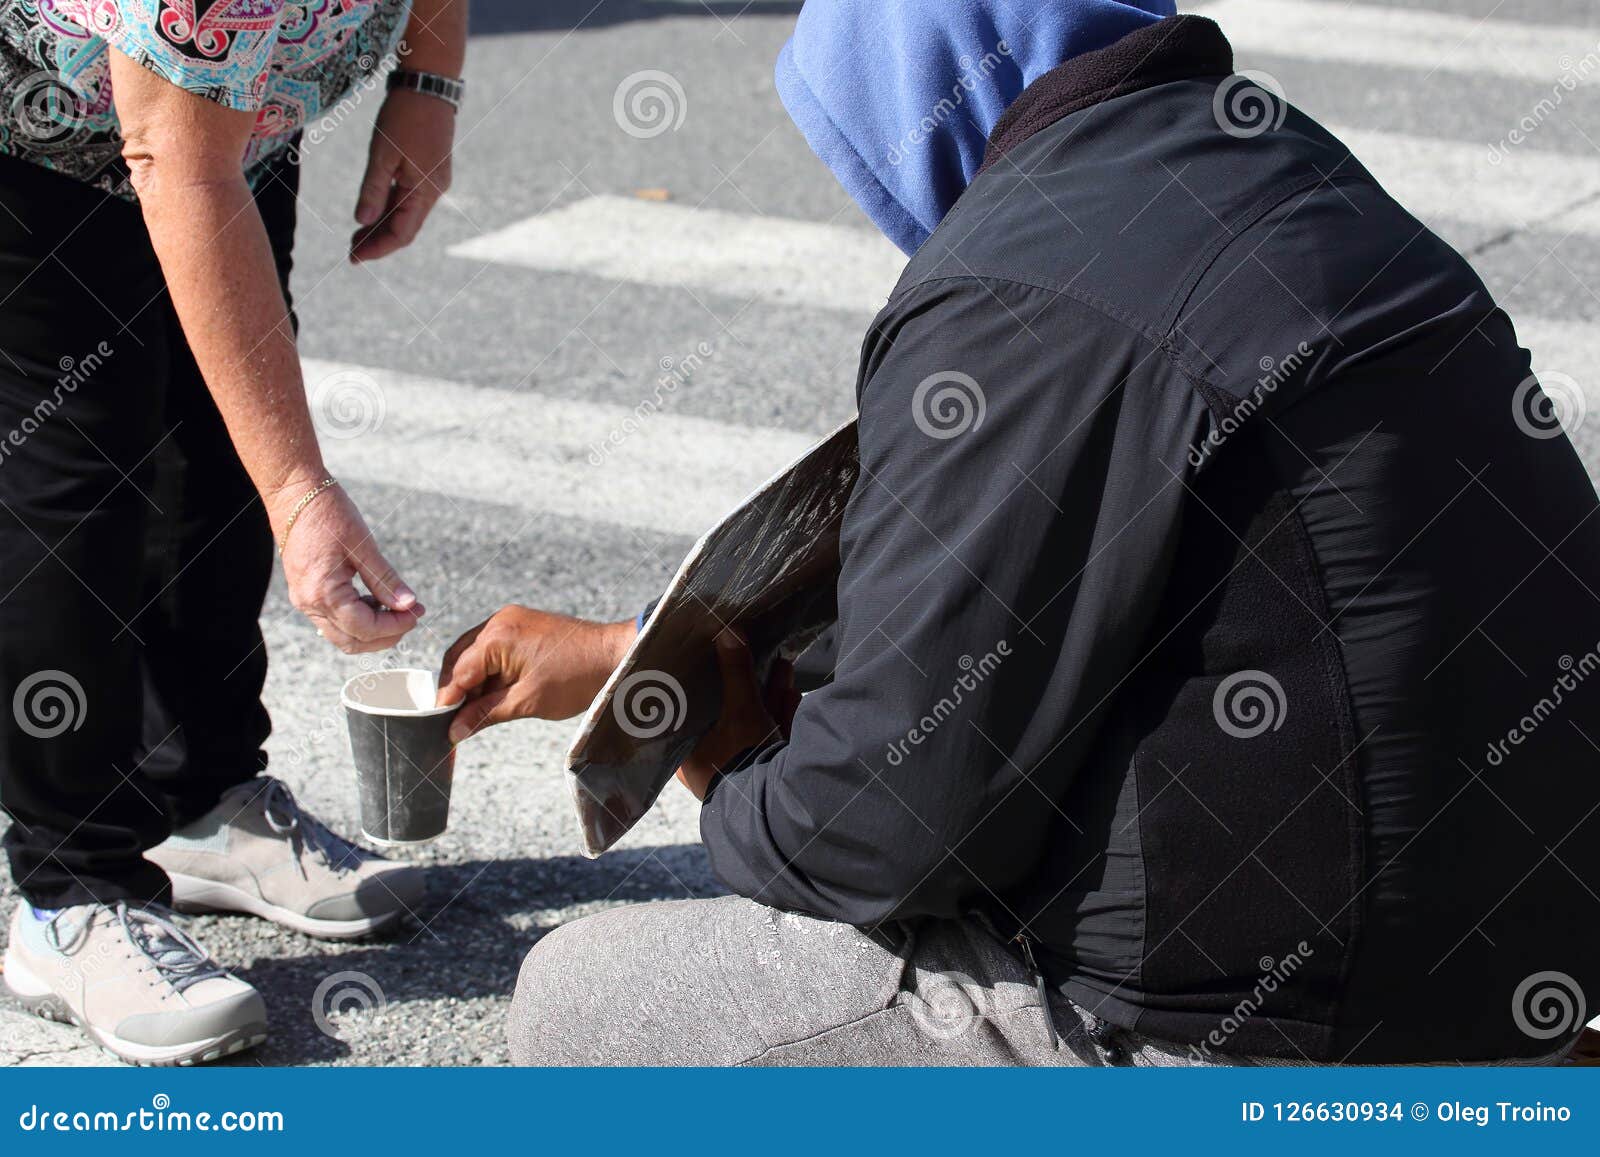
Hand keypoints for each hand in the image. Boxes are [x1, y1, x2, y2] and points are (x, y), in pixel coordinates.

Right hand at [273, 482, 422, 652]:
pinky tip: (375, 599)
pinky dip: (357, 618)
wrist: (294, 493)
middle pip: (353, 641)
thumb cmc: (328, 513)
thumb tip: (409, 604)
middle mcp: (309, 603)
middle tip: (412, 615)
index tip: (418, 612)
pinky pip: (333, 619)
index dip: (396, 626)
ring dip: (372, 629)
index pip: (365, 628)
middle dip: (386, 635)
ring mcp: (304, 600)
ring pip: (342, 635)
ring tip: (396, 606)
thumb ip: (385, 580)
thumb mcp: (363, 545)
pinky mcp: (306, 593)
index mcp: (323, 593)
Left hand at [350, 89, 454, 262]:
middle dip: (378, 241)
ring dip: (382, 226)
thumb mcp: (382, 154)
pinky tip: (372, 212)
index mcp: (424, 192)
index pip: (402, 234)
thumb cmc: (404, 117)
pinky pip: (408, 199)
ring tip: (356, 235)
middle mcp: (433, 192)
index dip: (378, 248)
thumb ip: (373, 190)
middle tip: (350, 252)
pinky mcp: (428, 171)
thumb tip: (361, 221)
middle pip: (405, 228)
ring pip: (406, 214)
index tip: (353, 258)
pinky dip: (389, 208)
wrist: (428, 85)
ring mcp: (432, 182)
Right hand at [437, 607, 637, 742]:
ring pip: (475, 653)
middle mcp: (498, 621)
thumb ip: (485, 714)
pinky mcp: (523, 624)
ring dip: (472, 681)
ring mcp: (511, 620)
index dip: (448, 700)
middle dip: (456, 689)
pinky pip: (493, 647)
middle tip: (453, 720)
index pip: (458, 672)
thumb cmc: (576, 678)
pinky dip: (489, 670)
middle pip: (460, 658)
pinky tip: (492, 692)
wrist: (615, 656)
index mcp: (497, 637)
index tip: (440, 724)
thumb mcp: (526, 702)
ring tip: (473, 710)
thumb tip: (455, 730)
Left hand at [676, 631, 797, 799]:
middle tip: (754, 653)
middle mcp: (712, 762)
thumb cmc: (745, 763)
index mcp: (691, 755)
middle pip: (727, 712)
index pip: (693, 710)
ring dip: (770, 692)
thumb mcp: (741, 712)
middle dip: (749, 682)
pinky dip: (782, 710)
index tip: (712, 657)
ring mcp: (742, 766)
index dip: (706, 682)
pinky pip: (772, 733)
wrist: (783, 807)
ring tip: (781, 664)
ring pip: (754, 720)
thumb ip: (735, 672)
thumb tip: (728, 631)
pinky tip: (790, 689)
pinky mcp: (769, 769)